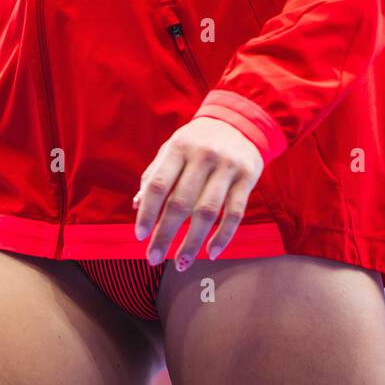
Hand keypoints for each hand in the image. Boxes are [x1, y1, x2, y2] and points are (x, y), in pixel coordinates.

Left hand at [133, 117, 263, 270]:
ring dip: (192, 243)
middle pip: (181, 203)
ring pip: (207, 212)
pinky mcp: (248, 177)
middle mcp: (203, 155)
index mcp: (179, 147)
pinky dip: (223, 236)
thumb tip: (136, 206)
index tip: (139, 236)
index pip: (159, 184)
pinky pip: (235, 213)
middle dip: (165, 235)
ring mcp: (227, 166)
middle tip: (153, 259)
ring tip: (180, 263)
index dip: (147, 212)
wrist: (240, 121)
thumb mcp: (173, 148)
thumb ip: (155, 175)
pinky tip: (212, 253)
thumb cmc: (198, 141)